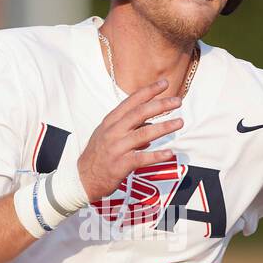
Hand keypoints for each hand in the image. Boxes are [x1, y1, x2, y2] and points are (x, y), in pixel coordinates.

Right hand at [77, 79, 183, 200]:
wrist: (82, 178)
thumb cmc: (98, 155)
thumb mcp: (108, 136)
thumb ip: (129, 129)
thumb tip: (150, 126)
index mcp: (111, 122)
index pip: (131, 102)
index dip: (149, 91)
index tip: (164, 83)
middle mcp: (113, 132)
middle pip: (139, 114)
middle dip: (160, 105)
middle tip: (177, 101)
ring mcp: (117, 148)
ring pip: (143, 135)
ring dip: (163, 128)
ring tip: (179, 122)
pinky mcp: (120, 165)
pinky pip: (142, 158)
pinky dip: (157, 156)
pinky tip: (170, 153)